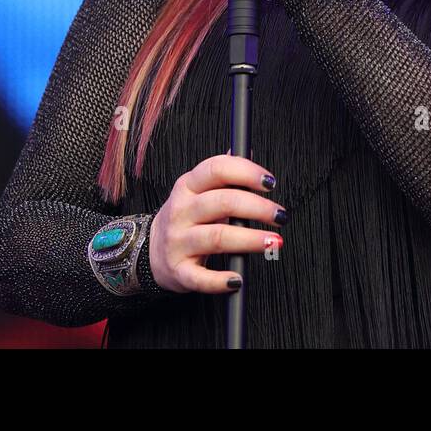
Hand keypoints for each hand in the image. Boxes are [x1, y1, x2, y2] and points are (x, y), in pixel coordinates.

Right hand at [146, 153, 286, 293]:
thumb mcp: (198, 190)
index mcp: (188, 185)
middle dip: (258, 208)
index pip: (217, 169)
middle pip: (223, 203)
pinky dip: (220, 280)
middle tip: (280, 215)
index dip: (246, 172)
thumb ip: (224, 173)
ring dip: (249, 240)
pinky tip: (238, 279)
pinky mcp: (178, 270)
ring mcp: (178, 241)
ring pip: (217, 238)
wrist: (150, 250)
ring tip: (274, 241)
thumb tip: (246, 150)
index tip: (270, 182)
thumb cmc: (186, 217)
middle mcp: (181, 211)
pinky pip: (200, 277)